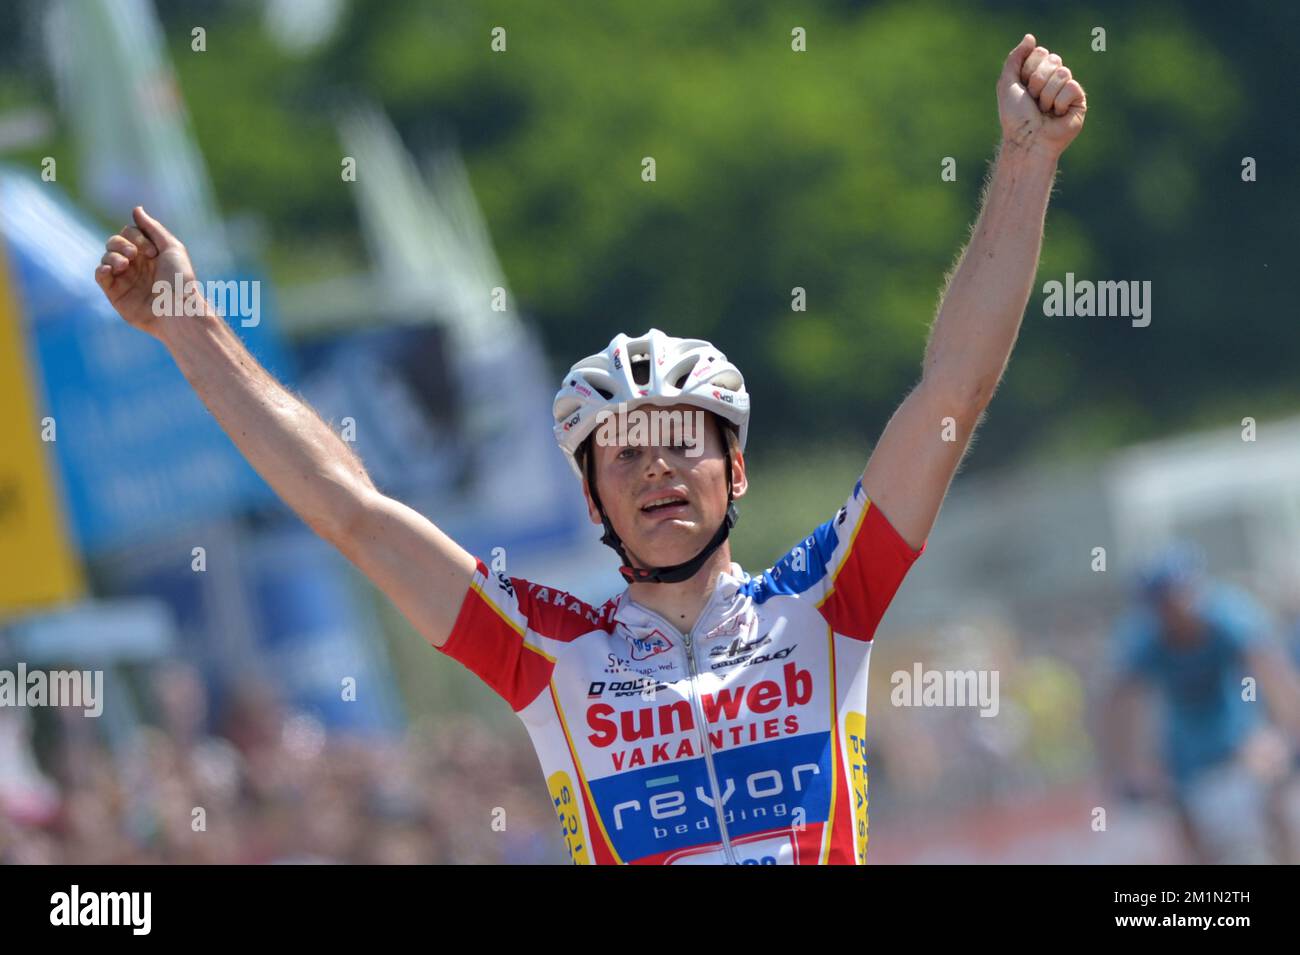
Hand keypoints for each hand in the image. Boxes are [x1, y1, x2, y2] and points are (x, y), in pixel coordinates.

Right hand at [94, 206, 197, 339]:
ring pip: (106, 257)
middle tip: (134, 255)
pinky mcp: (115, 293)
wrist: (177, 310)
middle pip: (114, 242)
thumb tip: (136, 209)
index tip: (152, 252)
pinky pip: (100, 276)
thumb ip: (152, 228)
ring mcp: (125, 279)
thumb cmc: (179, 279)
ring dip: (113, 256)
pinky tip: (111, 270)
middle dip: (121, 244)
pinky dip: (102, 269)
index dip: (136, 237)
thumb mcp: (171, 247)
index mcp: (149, 253)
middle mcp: (136, 265)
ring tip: (125, 265)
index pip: (129, 233)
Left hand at [997, 34, 1086, 157]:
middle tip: (1032, 100)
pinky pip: (1072, 87)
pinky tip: (1056, 115)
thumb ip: (1015, 58)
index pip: (1040, 52)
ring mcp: (1067, 90)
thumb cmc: (1015, 116)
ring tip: (1043, 110)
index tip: (1023, 88)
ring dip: (1047, 94)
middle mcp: (1053, 80)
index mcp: (1037, 74)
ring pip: (1063, 73)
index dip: (1029, 69)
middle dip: (1037, 80)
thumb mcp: (1007, 83)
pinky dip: (1059, 102)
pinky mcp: (1079, 101)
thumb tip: (1030, 37)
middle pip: (1053, 59)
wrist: (1027, 139)